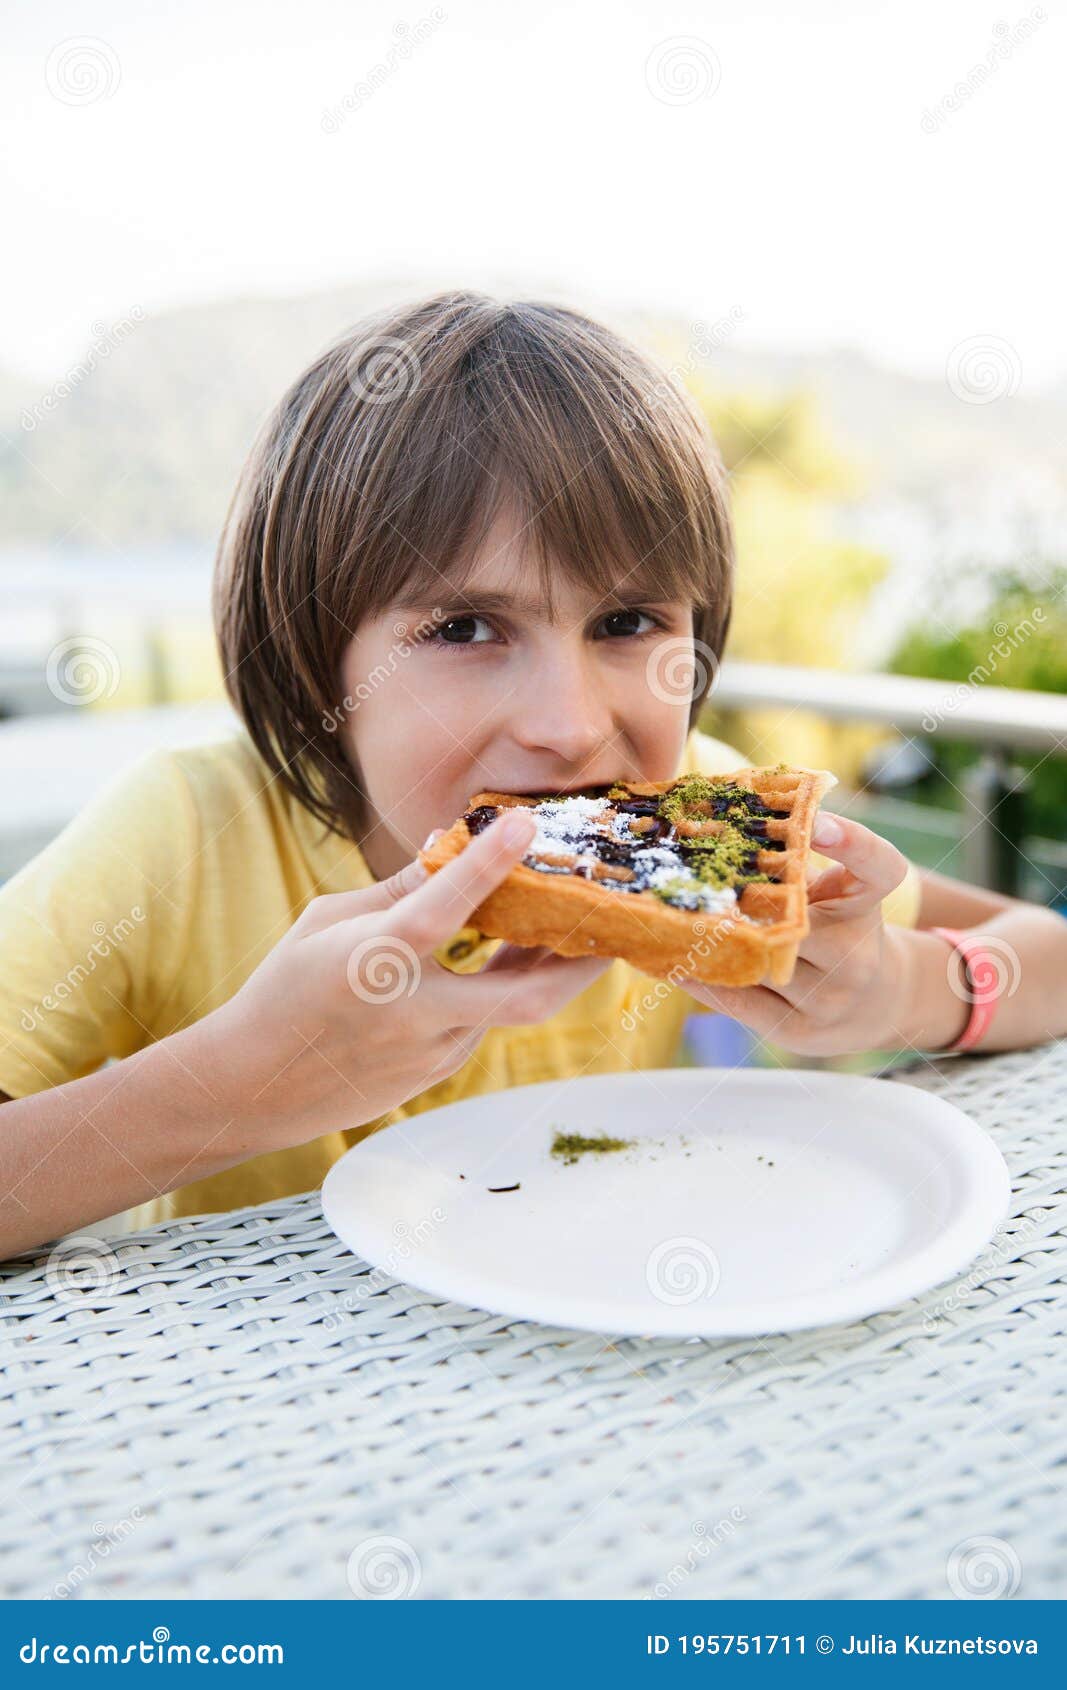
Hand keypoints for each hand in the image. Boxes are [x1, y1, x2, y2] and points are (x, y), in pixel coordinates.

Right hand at [195, 808, 609, 1148]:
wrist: (254, 1088)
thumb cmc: (286, 990)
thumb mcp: (327, 923)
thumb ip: (394, 890)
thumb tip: (444, 845)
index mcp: (372, 964)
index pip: (440, 910)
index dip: (485, 866)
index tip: (525, 822)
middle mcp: (411, 1013)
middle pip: (522, 996)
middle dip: (579, 962)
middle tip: (611, 918)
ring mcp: (430, 1052)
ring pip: (510, 1008)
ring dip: (544, 966)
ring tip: (574, 924)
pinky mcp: (438, 1072)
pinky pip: (484, 1022)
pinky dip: (504, 986)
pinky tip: (516, 955)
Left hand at [680, 812, 926, 1055]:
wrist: (874, 1003)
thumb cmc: (838, 928)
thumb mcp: (834, 890)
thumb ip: (796, 861)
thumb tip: (720, 826)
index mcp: (865, 903)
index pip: (879, 867)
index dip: (852, 841)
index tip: (815, 822)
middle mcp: (856, 953)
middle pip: (791, 923)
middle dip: (744, 901)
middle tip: (687, 874)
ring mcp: (829, 997)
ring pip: (758, 965)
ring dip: (710, 943)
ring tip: (666, 919)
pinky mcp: (798, 1030)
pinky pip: (739, 1002)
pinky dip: (703, 980)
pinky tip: (674, 962)